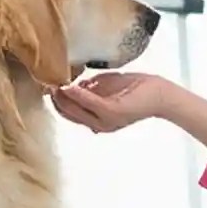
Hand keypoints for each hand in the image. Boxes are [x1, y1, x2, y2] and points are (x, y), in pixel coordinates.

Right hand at [48, 72, 170, 133]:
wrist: (160, 94)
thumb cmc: (137, 89)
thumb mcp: (108, 87)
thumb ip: (90, 88)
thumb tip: (73, 84)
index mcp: (98, 121)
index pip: (70, 114)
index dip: (57, 101)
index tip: (48, 86)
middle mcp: (100, 125)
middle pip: (69, 113)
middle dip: (56, 99)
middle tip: (46, 83)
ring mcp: (106, 120)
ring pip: (75, 109)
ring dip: (63, 96)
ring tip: (54, 83)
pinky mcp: (112, 111)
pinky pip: (89, 102)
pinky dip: (77, 94)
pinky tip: (69, 85)